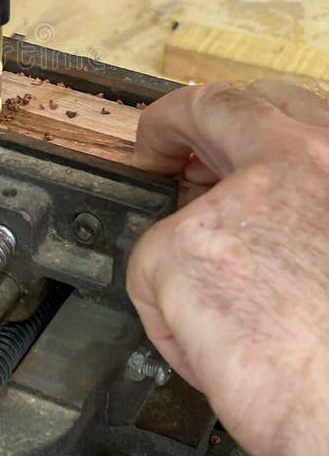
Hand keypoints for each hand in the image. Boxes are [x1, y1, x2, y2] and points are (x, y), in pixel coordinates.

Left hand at [128, 80, 328, 455]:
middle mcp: (301, 161)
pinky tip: (212, 351)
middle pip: (219, 107)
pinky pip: (152, 275)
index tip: (207, 126)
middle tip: (157, 147)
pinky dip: (172, 319)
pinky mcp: (184, 245)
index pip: (278, 104)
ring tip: (215, 315)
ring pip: (182, 202)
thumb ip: (303, 212)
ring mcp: (238, 199)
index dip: (236, 110)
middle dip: (178, 122)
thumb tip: (252, 209)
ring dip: (185, 251)